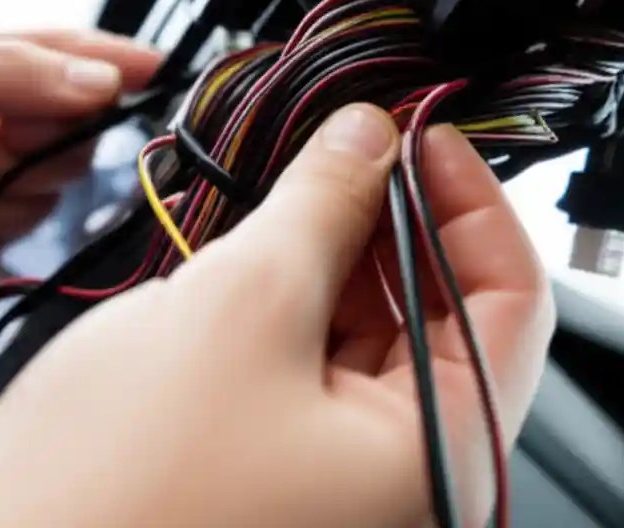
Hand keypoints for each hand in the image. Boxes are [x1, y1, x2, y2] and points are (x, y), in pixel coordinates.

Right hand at [0, 104, 554, 527]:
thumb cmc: (112, 487)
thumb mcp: (241, 307)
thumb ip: (324, 206)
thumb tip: (370, 141)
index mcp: (437, 460)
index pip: (511, 302)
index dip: (472, 201)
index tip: (428, 135)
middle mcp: (403, 481)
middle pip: (442, 316)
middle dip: (399, 217)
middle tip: (351, 143)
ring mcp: (337, 480)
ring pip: (373, 337)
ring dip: (344, 251)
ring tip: (300, 183)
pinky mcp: (274, 468)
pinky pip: (314, 365)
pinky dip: (298, 298)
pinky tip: (264, 245)